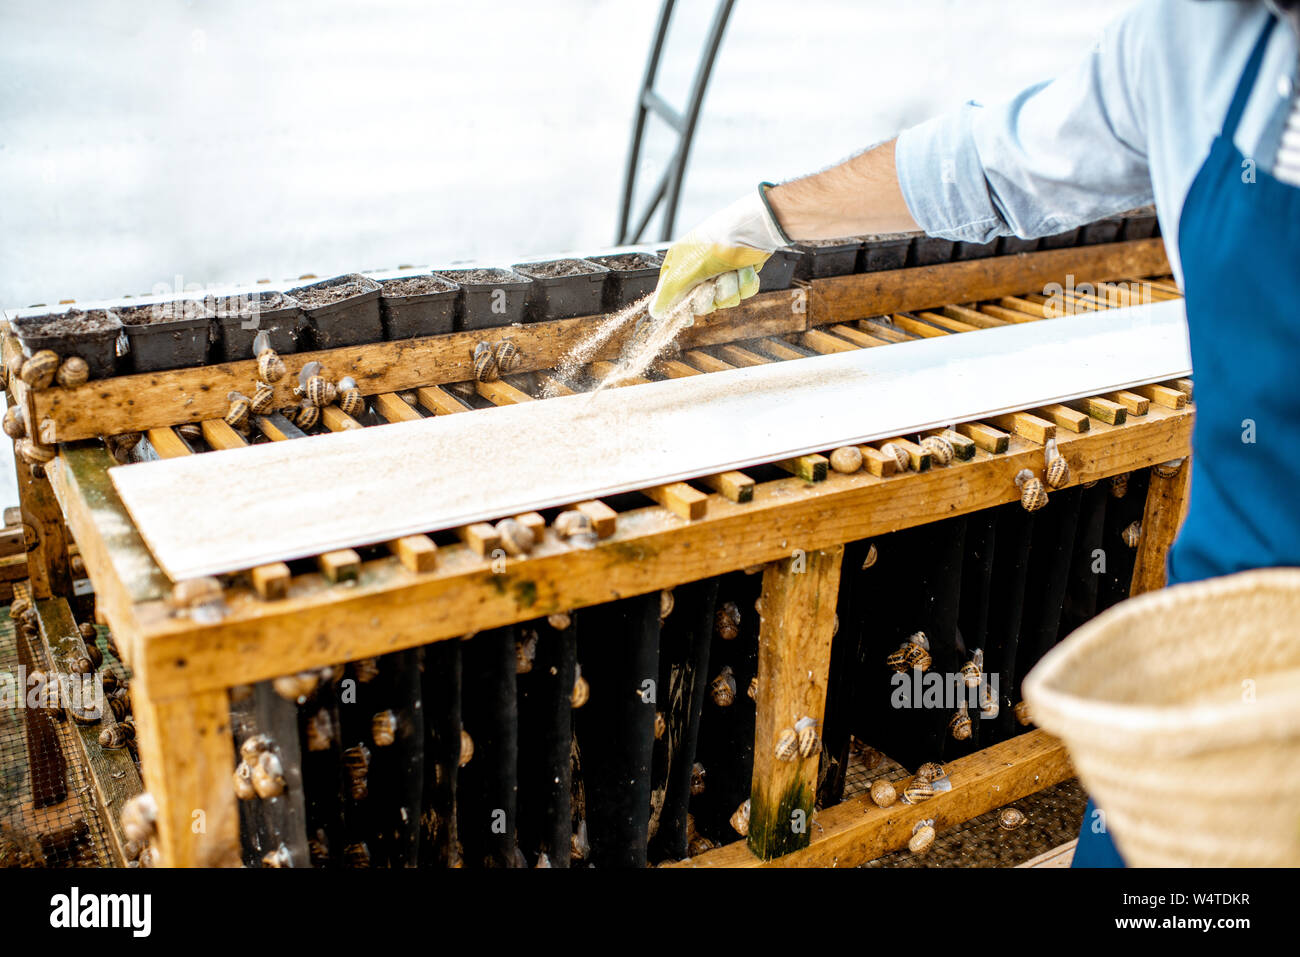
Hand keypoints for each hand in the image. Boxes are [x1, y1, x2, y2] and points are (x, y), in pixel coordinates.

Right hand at [648, 184, 789, 319]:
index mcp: (680, 266)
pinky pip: (742, 292)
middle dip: (710, 296)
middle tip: (711, 283)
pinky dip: (745, 283)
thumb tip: (655, 312)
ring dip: (730, 287)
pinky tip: (744, 269)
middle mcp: (699, 270)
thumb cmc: (713, 244)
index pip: (674, 296)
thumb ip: (669, 294)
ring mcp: (721, 272)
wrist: (750, 230)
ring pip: (725, 299)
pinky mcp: (741, 273)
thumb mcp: (684, 271)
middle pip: (702, 303)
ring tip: (731, 270)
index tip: (688, 318)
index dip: (681, 308)